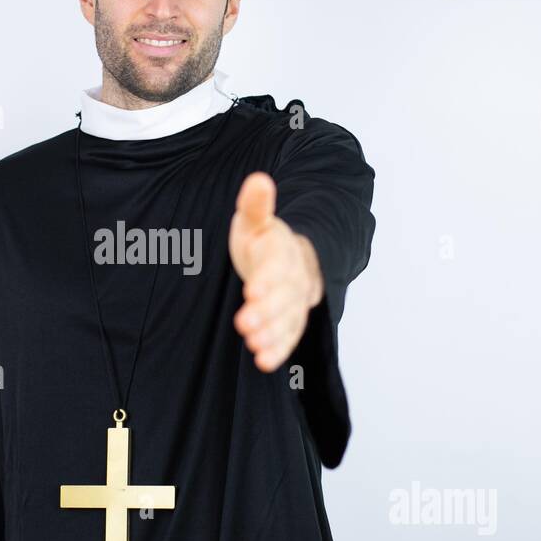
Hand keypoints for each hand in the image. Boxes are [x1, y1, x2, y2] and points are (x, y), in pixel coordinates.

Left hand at [229, 171, 323, 372]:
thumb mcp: (255, 220)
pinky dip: (279, 349)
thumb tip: (258, 179)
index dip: (267, 279)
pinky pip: (289, 336)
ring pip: (289, 319)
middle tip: (244, 324)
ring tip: (253, 345)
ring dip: (272, 333)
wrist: (288, 258)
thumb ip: (256, 205)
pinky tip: (264, 361)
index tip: (251, 291)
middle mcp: (294, 278)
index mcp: (283, 251)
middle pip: (284, 296)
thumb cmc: (263, 239)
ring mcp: (295, 302)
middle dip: (266, 311)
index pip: (277, 266)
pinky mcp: (291, 321)